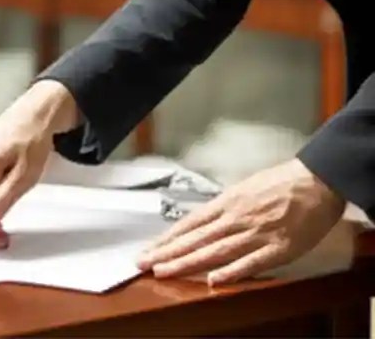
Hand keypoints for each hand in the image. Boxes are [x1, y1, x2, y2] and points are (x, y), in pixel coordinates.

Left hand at [137, 158, 344, 284]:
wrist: (317, 180)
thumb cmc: (282, 182)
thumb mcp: (244, 188)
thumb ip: (224, 207)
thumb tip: (202, 220)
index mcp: (228, 203)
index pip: (190, 224)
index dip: (167, 238)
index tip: (149, 250)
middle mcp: (236, 218)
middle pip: (196, 239)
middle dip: (168, 253)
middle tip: (144, 264)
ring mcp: (256, 234)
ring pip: (216, 251)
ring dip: (188, 263)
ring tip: (165, 272)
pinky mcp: (280, 248)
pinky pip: (253, 262)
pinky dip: (233, 272)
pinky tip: (214, 280)